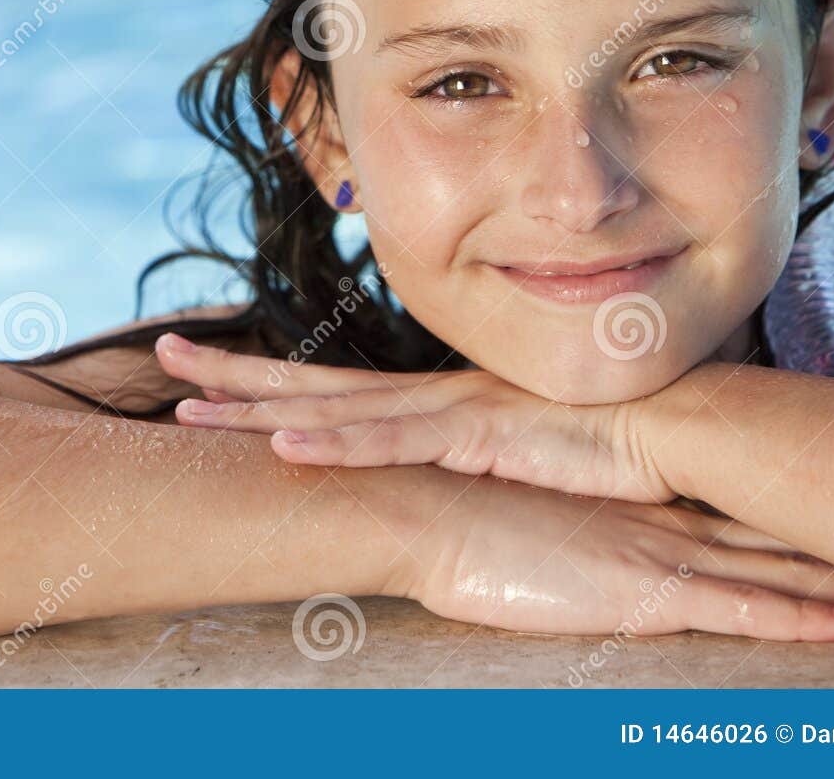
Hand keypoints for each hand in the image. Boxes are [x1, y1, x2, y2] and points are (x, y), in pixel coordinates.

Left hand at [155, 333, 677, 501]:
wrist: (673, 426)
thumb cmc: (601, 442)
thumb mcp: (516, 451)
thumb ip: (471, 458)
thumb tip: (439, 479)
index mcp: (428, 403)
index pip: (327, 390)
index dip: (262, 381)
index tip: (204, 375)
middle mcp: (424, 397)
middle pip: (307, 386)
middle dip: (230, 375)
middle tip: (160, 355)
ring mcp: (444, 412)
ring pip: (330, 413)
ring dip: (255, 415)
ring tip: (187, 415)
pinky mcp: (474, 435)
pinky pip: (392, 444)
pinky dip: (336, 445)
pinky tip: (282, 447)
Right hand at [406, 474, 833, 639]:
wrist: (424, 506)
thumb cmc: (448, 507)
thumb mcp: (505, 502)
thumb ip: (540, 509)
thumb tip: (537, 513)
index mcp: (622, 498)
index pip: (714, 501)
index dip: (769, 504)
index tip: (811, 502)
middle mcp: (651, 519)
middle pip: (757, 529)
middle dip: (820, 538)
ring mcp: (653, 552)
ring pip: (767, 569)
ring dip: (832, 580)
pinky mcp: (642, 590)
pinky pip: (740, 611)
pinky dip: (797, 618)